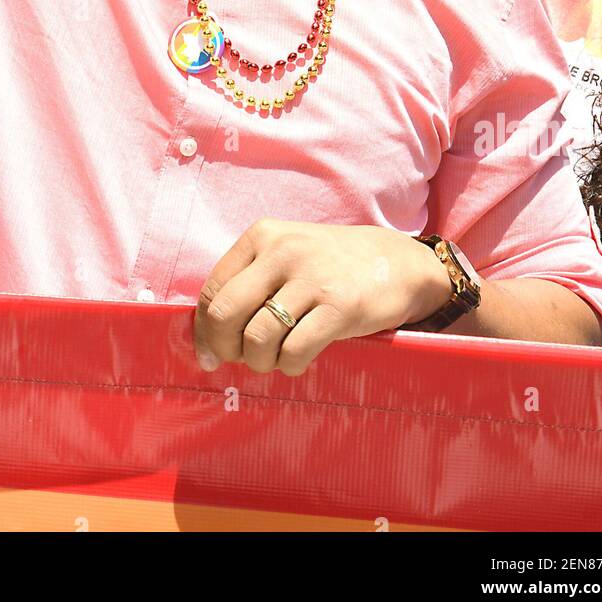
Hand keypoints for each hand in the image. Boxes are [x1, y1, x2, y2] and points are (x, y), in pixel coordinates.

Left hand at [192, 219, 449, 377]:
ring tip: (274, 359)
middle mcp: (283, 250)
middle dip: (225, 348)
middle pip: (225, 314)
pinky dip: (289, 366)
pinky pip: (294, 351)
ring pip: (257, 338)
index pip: (212, 290)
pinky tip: (297, 361)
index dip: (205, 330)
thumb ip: (248, 284)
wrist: (396, 262)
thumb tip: (207, 341)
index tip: (211, 353)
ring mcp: (312, 277)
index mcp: (263, 235)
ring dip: (259, 361)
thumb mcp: (285, 254)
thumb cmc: (330, 265)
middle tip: (238, 360)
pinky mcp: (340, 307)